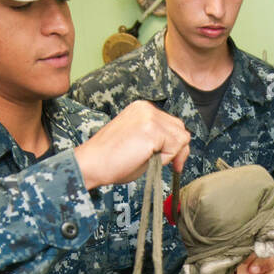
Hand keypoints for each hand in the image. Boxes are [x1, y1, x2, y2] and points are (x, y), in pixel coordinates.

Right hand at [74, 100, 190, 188]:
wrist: (92, 163)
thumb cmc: (111, 159)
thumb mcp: (140, 142)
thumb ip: (158, 139)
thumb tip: (180, 147)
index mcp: (142, 108)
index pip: (172, 123)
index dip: (175, 144)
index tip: (172, 161)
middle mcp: (147, 108)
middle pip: (180, 128)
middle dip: (179, 149)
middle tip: (172, 166)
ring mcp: (150, 118)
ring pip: (181, 138)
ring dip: (170, 154)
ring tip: (149, 160)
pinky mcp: (152, 130)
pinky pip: (175, 148)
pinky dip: (166, 159)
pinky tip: (147, 159)